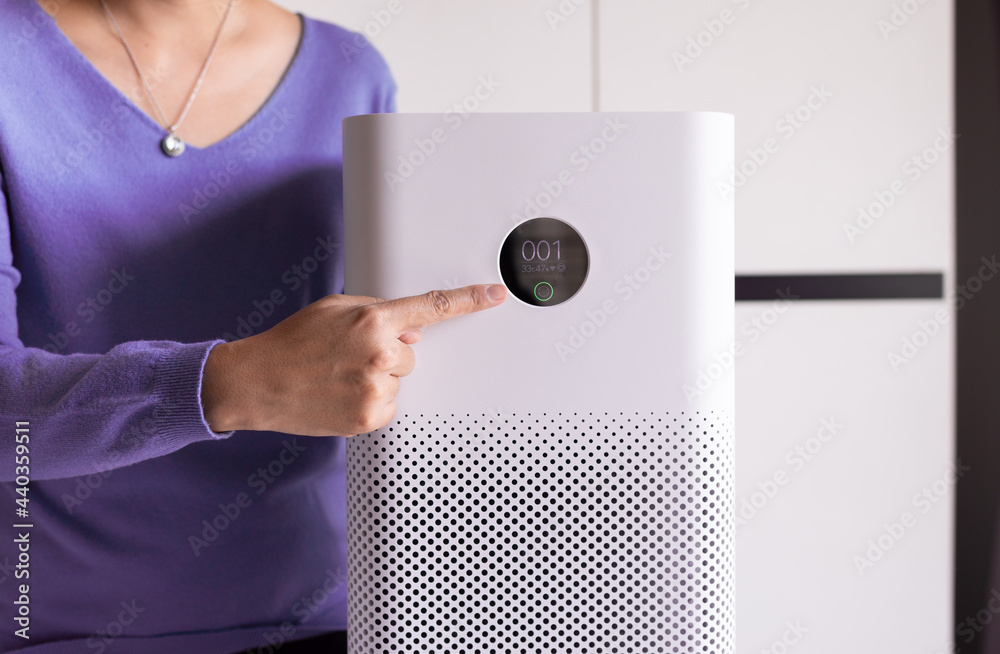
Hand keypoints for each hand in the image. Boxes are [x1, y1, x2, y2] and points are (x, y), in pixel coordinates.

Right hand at [201, 284, 506, 435]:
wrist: (259, 382)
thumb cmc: (292, 343)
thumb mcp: (335, 309)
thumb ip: (378, 312)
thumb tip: (410, 331)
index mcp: (373, 321)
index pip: (433, 307)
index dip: (469, 300)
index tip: (494, 295)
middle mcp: (380, 354)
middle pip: (411, 354)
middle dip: (387, 353)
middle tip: (348, 356)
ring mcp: (377, 388)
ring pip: (399, 380)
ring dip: (378, 378)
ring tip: (339, 376)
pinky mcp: (372, 417)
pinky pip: (390, 404)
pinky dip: (372, 401)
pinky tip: (342, 394)